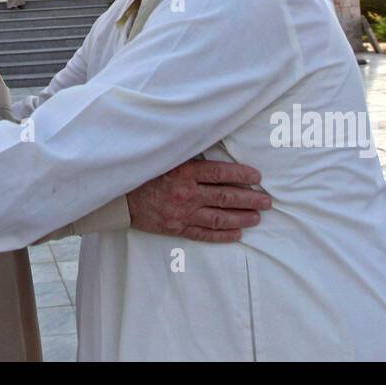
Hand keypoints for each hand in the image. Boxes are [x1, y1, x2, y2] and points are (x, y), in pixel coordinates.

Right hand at [126, 159, 271, 242]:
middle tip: (267, 201)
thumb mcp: (166, 157)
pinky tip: (237, 233)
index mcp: (184, 172)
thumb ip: (189, 156)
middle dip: (249, 199)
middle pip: (225, 197)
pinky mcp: (176, 228)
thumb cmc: (143, 172)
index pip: (220, 173)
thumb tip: (215, 150)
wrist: (118, 197)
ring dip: (241, 217)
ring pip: (218, 217)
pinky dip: (222, 234)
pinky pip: (204, 233)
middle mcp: (186, 193)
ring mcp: (181, 213)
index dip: (241, 175)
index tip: (257, 177)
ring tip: (258, 217)